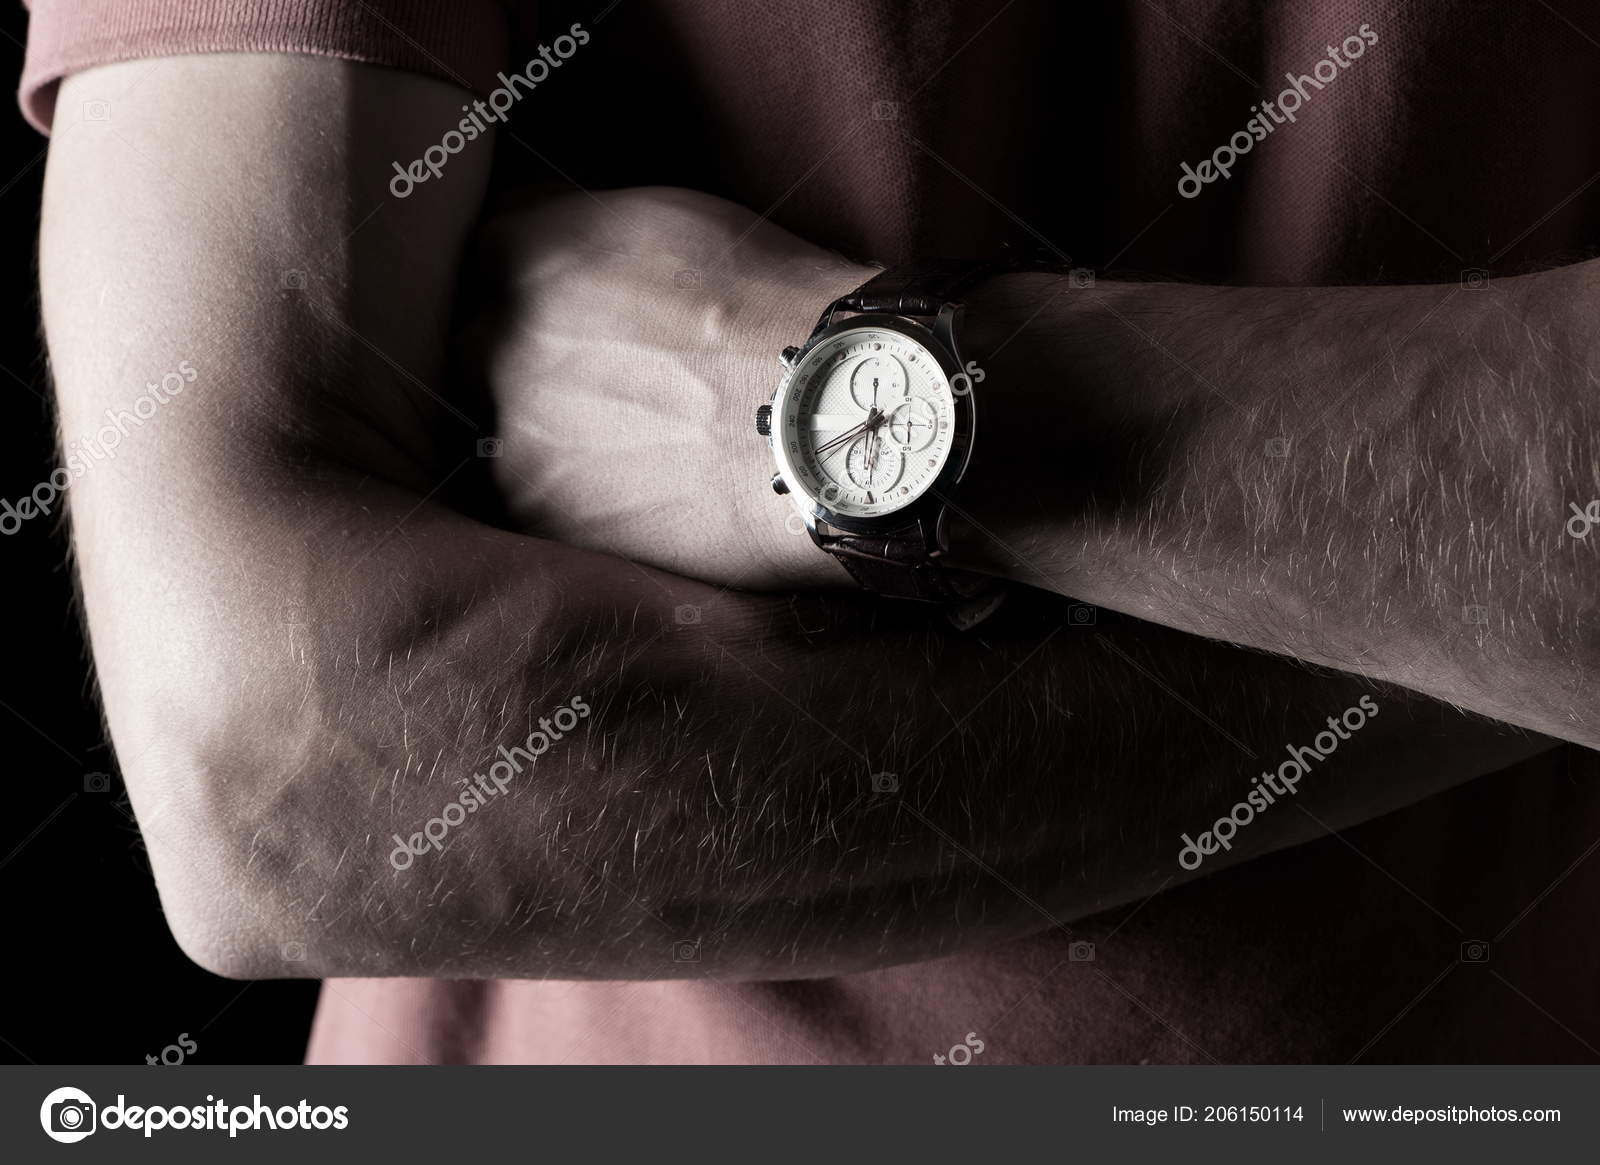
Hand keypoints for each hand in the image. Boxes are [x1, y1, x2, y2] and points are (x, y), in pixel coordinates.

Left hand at [459, 186, 871, 589]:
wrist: (825, 424)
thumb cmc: (779, 313)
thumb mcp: (683, 221)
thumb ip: (591, 228)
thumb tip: (548, 236)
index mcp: (538, 252)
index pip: (487, 254)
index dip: (529, 281)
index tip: (567, 306)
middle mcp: (503, 336)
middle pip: (474, 345)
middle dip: (524, 360)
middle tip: (602, 384)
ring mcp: (514, 430)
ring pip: (501, 430)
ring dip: (547, 436)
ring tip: (632, 449)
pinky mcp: (541, 510)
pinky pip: (530, 498)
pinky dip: (573, 497)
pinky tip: (639, 493)